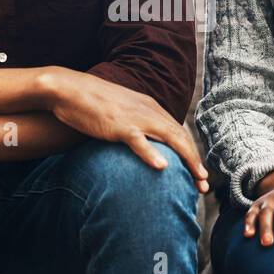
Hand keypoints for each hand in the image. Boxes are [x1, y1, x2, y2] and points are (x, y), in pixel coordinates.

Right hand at [36, 67, 208, 191]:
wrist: (69, 89)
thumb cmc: (91, 103)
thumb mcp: (122, 111)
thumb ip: (137, 124)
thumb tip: (145, 144)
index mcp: (150, 107)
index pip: (178, 132)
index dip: (191, 154)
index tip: (199, 175)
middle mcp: (148, 111)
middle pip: (180, 137)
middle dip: (195, 162)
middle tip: (204, 185)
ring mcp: (134, 117)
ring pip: (169, 138)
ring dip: (186, 159)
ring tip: (197, 178)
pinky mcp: (117, 125)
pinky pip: (138, 140)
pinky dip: (151, 153)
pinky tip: (162, 167)